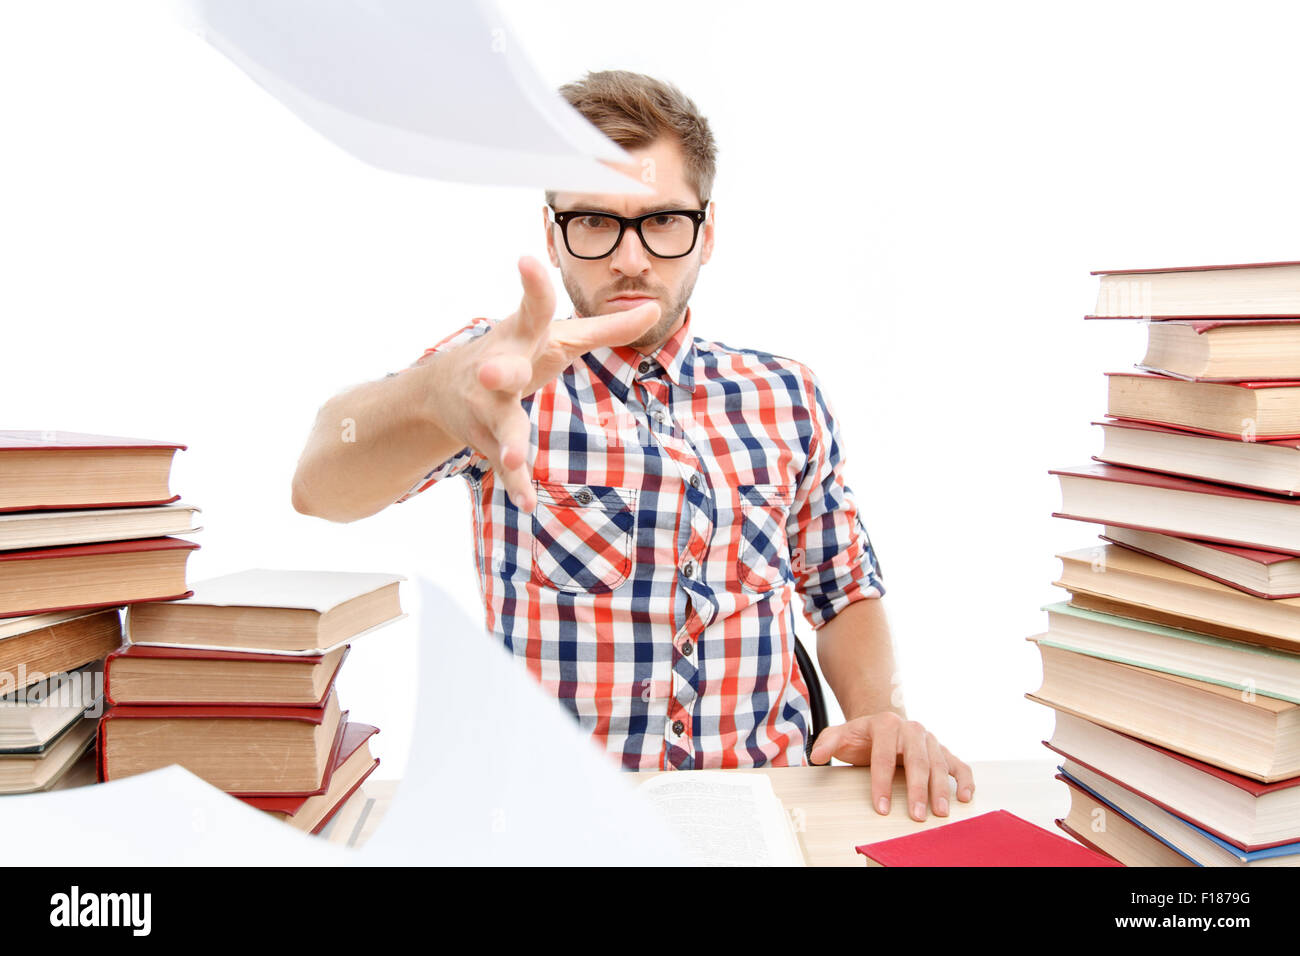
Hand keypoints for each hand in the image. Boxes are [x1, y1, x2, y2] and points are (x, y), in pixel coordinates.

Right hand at [427, 255, 659, 512]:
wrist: (445, 386)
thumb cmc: (518, 350)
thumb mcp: (559, 336)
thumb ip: (607, 327)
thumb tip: (655, 307)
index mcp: (523, 336)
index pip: (531, 307)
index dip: (532, 285)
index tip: (526, 260)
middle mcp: (499, 366)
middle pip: (501, 369)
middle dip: (498, 371)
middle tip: (491, 371)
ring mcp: (487, 405)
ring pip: (500, 423)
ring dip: (508, 441)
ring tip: (517, 457)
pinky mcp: (484, 436)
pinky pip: (501, 463)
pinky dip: (514, 483)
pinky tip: (526, 503)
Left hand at [808, 713, 974, 821]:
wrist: (883, 723)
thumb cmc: (861, 735)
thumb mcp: (840, 734)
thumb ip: (827, 742)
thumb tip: (816, 756)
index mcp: (885, 724)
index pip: (883, 756)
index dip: (881, 783)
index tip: (881, 808)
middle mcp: (911, 729)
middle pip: (917, 761)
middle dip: (917, 790)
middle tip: (916, 816)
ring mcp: (929, 739)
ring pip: (939, 764)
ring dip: (941, 790)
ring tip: (939, 813)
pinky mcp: (943, 750)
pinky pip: (958, 764)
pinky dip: (964, 780)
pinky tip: (965, 797)